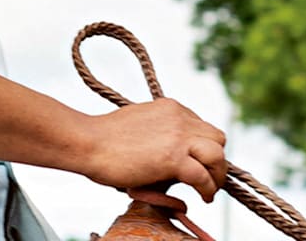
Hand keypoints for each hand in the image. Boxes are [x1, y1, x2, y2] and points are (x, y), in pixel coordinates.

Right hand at [80, 98, 227, 201]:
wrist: (87, 143)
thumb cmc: (104, 142)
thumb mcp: (139, 133)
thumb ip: (159, 144)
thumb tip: (171, 167)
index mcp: (171, 108)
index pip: (202, 127)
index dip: (203, 148)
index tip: (199, 163)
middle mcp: (179, 118)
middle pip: (217, 138)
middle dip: (216, 160)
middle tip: (209, 178)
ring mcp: (178, 136)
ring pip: (217, 154)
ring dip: (218, 174)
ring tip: (210, 189)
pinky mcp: (173, 157)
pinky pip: (203, 175)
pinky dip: (208, 188)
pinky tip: (203, 197)